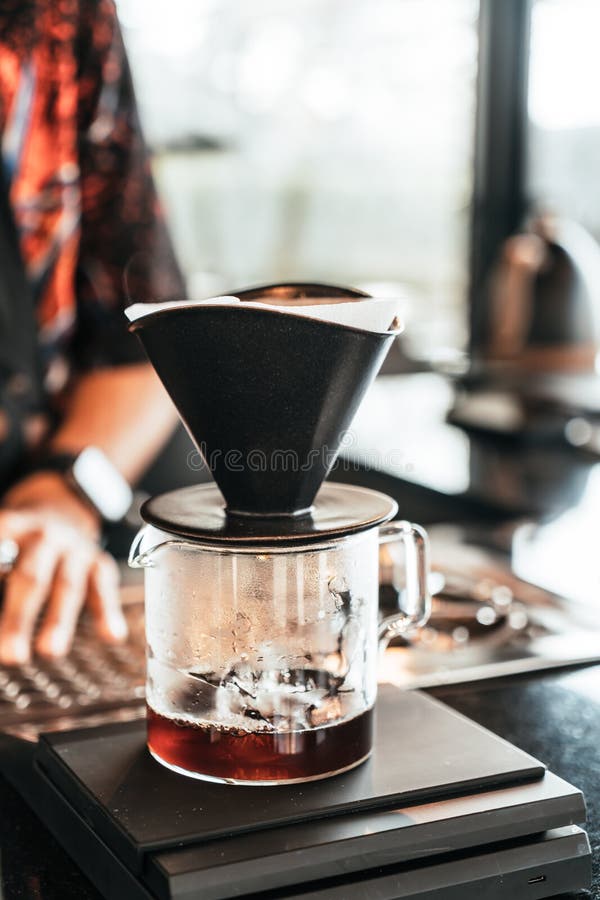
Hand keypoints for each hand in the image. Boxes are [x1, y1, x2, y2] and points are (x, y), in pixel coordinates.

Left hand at [0, 472, 127, 664]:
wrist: (62, 513)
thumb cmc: (20, 544)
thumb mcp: (4, 545)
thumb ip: (2, 571)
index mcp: (13, 527)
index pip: (2, 545)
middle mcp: (45, 536)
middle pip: (31, 576)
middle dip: (20, 617)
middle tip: (11, 654)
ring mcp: (75, 549)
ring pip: (67, 585)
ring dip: (59, 620)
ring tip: (50, 652)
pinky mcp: (99, 563)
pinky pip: (103, 588)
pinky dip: (107, 612)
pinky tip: (111, 636)